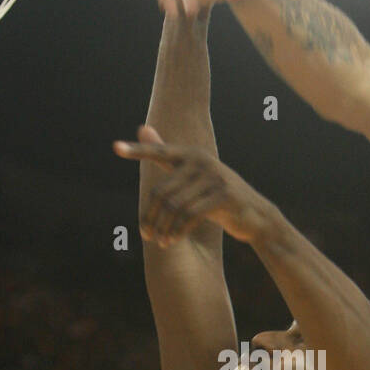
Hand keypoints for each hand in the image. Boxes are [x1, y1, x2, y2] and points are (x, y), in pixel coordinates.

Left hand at [114, 126, 274, 244]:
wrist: (254, 216)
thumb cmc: (217, 197)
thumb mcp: (192, 177)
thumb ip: (167, 156)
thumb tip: (143, 127)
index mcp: (191, 155)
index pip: (159, 152)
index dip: (137, 151)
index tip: (115, 148)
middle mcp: (202, 161)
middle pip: (162, 191)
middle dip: (150, 216)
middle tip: (146, 235)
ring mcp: (214, 177)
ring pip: (174, 206)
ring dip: (164, 228)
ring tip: (160, 242)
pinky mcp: (223, 195)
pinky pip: (190, 215)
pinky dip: (178, 231)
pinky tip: (172, 241)